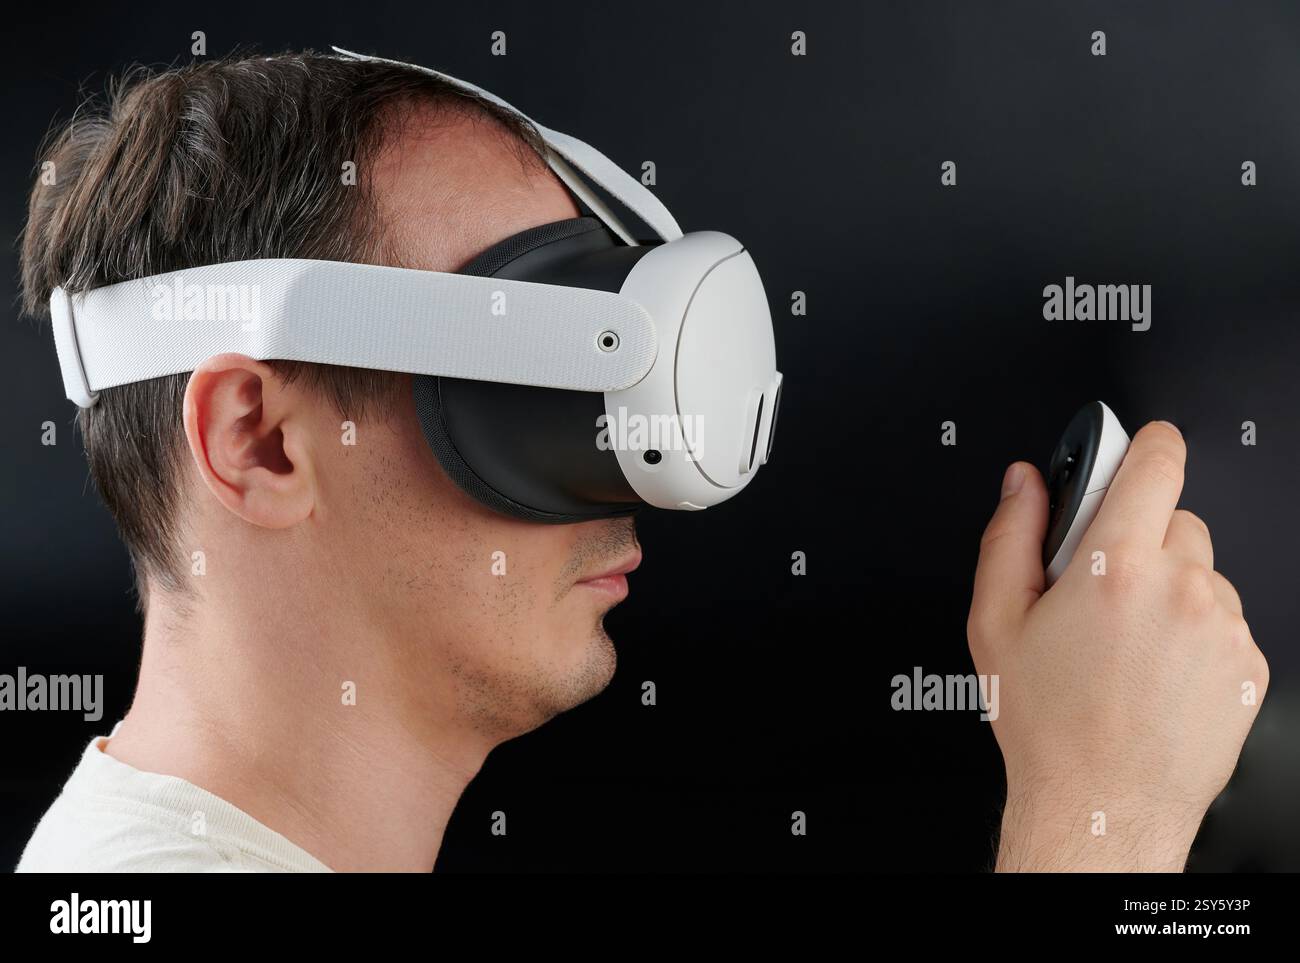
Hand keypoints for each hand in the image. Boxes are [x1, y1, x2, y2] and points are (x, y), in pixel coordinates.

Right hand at [968, 421, 1267, 870]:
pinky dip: (1194, 632)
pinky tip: (1157, 671)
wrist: (1102, 803)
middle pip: (1175, 519)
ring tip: (1129, 645)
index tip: (1139, 447)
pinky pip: (1223, 619)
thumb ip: (1009, 536)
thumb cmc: (1049, 725)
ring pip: (1201, 572)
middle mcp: (1180, 589)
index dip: (1145, 445)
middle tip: (1103, 592)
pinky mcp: (1249, 663)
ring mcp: (1223, 627)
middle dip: (1139, 541)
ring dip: (1170, 589)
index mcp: (1115, 569)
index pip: (1156, 463)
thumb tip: (1024, 484)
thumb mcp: (996, 622)